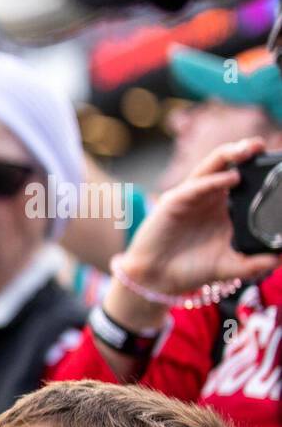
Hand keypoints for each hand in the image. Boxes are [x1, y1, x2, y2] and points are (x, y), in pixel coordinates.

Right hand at [111, 137, 281, 327]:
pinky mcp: (174, 202)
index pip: (246, 180)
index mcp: (224, 206)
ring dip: (231, 154)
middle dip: (247, 152)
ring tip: (251, 149)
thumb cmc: (191, 269)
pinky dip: (215, 180)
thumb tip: (279, 258)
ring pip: (212, 166)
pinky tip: (233, 178)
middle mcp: (209, 196)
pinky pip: (196, 186)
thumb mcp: (230, 266)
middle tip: (264, 146)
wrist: (157, 280)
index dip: (261, 169)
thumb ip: (255, 263)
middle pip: (229, 165)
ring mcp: (191, 196)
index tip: (281, 166)